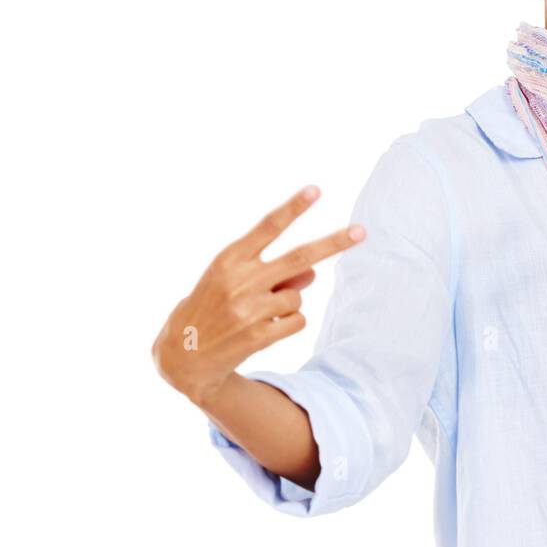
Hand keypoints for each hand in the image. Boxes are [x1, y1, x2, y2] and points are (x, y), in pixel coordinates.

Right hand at [151, 185, 365, 406]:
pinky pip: (298, 320)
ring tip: (256, 314)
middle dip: (334, 243)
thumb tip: (314, 272)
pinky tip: (261, 331)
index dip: (293, 208)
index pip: (267, 227)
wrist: (183, 357)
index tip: (316, 190)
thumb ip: (272, 272)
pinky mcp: (257, 336)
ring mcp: (248, 309)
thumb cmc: (212, 309)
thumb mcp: (233, 282)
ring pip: (298, 295)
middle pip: (300, 257)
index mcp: (227, 259)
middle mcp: (239, 280)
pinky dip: (288, 324)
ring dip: (287, 303)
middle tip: (363, 231)